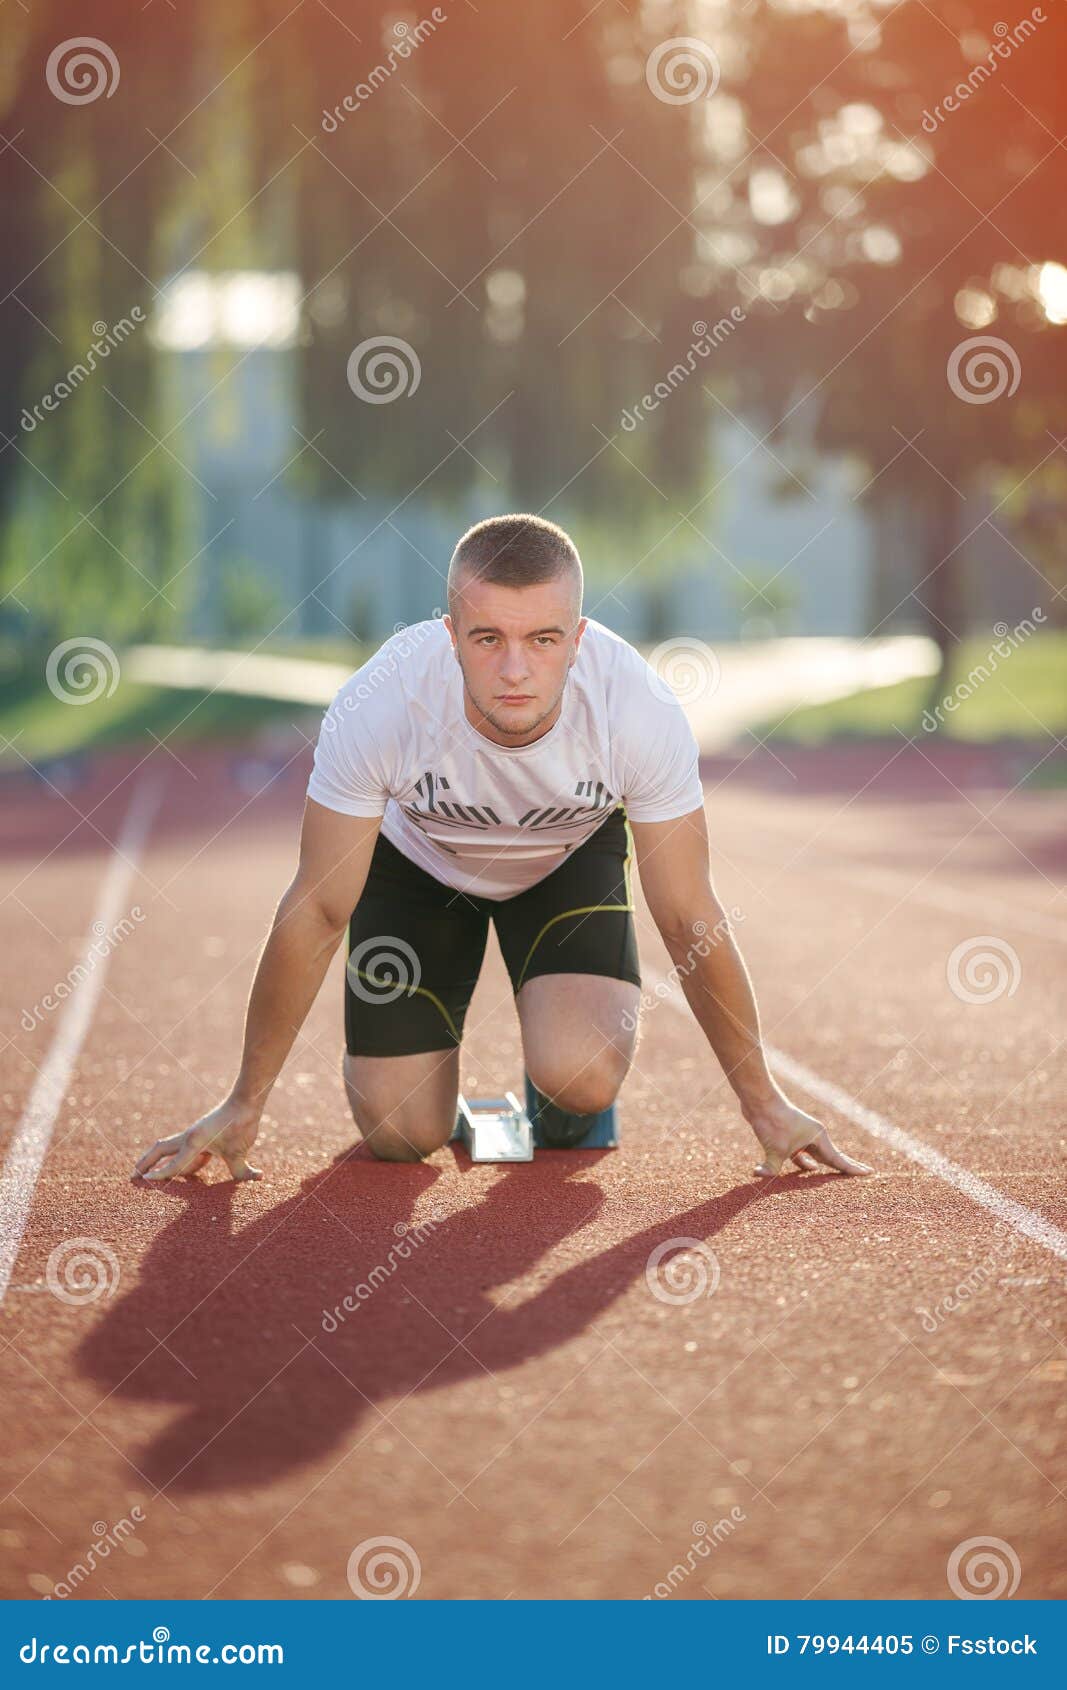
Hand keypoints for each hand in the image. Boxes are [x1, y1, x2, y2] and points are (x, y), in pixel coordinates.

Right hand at [134, 1096, 263, 1182]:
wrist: (245, 1102)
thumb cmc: (240, 1125)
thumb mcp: (240, 1151)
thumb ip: (242, 1171)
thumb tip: (257, 1178)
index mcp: (194, 1141)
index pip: (174, 1164)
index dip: (160, 1174)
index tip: (145, 1180)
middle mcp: (189, 1138)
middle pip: (160, 1150)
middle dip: (146, 1162)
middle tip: (134, 1176)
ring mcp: (194, 1136)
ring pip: (170, 1150)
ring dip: (158, 1160)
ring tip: (146, 1173)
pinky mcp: (201, 1136)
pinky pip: (185, 1151)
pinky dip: (178, 1161)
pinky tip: (181, 1172)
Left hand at [742, 1093, 872, 1178]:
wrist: (760, 1100)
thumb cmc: (772, 1122)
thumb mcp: (774, 1149)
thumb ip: (771, 1168)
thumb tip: (759, 1175)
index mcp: (818, 1138)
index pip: (838, 1159)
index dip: (853, 1169)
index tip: (869, 1173)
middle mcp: (814, 1136)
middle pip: (832, 1156)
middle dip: (846, 1166)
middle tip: (865, 1172)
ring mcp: (802, 1135)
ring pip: (817, 1155)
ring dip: (824, 1165)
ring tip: (837, 1175)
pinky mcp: (790, 1135)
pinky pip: (802, 1153)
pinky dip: (805, 1162)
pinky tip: (808, 1169)